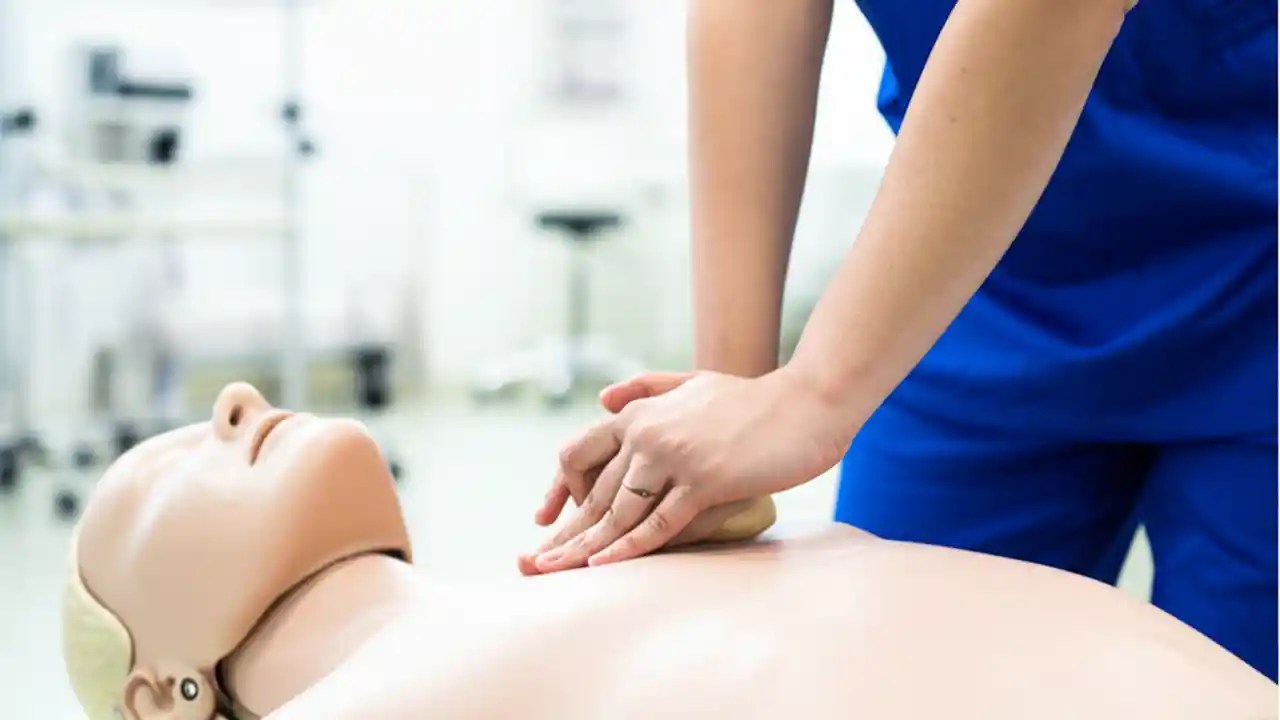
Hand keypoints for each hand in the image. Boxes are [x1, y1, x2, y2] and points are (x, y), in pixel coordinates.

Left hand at [525, 365, 855, 572]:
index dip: (560, 489)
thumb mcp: (692, 380)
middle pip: (592, 492)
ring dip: (583, 546)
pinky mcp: (705, 480)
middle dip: (563, 532)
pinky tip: (604, 565)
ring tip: (553, 572)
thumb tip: (602, 398)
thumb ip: (647, 388)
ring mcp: (674, 456)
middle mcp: (647, 432)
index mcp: (639, 412)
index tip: (547, 519)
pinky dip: (629, 546)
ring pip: (618, 511)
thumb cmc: (753, 399)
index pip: (578, 453)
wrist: (808, 403)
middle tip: (533, 564)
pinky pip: (659, 522)